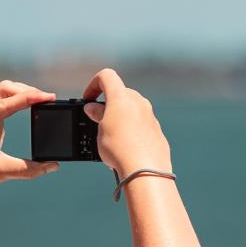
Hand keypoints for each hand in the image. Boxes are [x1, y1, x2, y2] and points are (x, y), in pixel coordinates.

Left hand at [0, 81, 57, 200]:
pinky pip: (1, 103)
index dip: (31, 97)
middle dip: (27, 91)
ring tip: (41, 100)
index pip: (8, 101)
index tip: (50, 97)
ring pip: (3, 93)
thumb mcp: (2, 172)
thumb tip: (53, 166)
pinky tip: (29, 106)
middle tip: (48, 98)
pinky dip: (16, 102)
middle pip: (5, 89)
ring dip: (21, 94)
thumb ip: (29, 169)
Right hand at [84, 68, 170, 184]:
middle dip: (107, 103)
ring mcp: (150, 116)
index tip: (88, 100)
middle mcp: (139, 102)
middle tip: (98, 120)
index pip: (106, 76)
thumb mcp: (100, 131)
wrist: (146, 170)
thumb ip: (97, 115)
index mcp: (122, 97)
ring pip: (132, 108)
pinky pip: (141, 123)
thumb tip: (93, 108)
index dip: (93, 85)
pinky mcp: (157, 130)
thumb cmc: (120, 150)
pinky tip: (125, 146)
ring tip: (110, 136)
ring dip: (119, 116)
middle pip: (120, 92)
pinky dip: (131, 128)